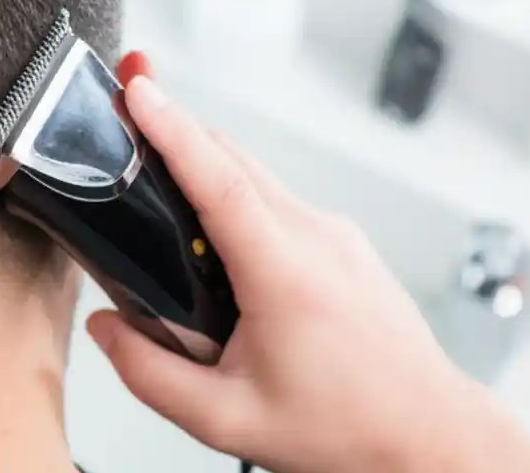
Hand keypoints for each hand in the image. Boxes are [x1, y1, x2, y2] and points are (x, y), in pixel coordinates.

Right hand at [87, 73, 529, 472]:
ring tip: (155, 180)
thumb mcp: (225, 421)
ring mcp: (336, 235)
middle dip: (175, 130)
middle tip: (125, 117)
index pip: (220, 180)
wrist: (427, 437)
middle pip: (233, 160)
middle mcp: (316, 240)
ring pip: (256, 176)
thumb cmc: (343, 429)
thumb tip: (102, 328)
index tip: (139, 92)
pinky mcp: (344, 242)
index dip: (173, 129)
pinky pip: (278, 199)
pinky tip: (212, 234)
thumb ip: (149, 374)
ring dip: (204, 166)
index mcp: (285, 275)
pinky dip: (236, 194)